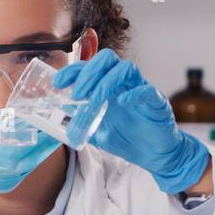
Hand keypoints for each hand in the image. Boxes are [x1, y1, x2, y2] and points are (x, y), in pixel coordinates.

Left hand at [53, 49, 209, 193]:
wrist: (153, 155)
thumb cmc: (128, 139)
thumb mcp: (97, 133)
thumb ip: (82, 125)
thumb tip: (60, 125)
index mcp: (107, 87)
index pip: (89, 67)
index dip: (72, 70)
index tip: (58, 83)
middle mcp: (123, 84)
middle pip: (107, 59)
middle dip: (88, 73)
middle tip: (77, 94)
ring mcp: (140, 90)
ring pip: (126, 68)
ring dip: (106, 81)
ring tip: (95, 99)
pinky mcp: (156, 102)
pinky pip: (146, 89)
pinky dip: (134, 93)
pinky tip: (122, 103)